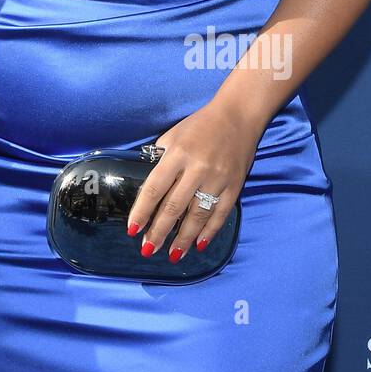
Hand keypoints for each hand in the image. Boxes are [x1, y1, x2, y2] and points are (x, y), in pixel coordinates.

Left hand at [126, 102, 263, 260]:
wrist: (238, 116)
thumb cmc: (200, 125)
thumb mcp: (173, 135)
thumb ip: (160, 159)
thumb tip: (148, 186)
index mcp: (177, 154)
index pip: (155, 188)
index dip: (142, 211)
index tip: (132, 229)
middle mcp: (197, 168)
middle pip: (174, 207)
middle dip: (159, 232)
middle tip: (147, 249)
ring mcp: (218, 179)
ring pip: (197, 216)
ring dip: (183, 239)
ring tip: (172, 255)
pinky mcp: (234, 186)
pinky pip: (220, 214)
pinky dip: (209, 231)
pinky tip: (199, 244)